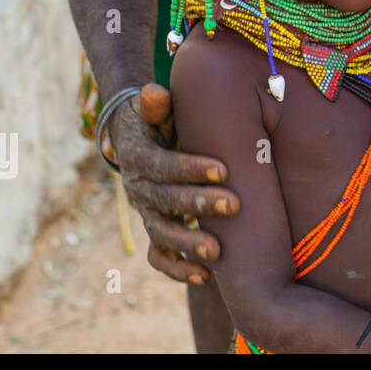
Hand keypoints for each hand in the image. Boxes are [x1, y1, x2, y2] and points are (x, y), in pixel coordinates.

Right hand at [110, 83, 238, 282]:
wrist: (136, 141)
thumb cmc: (157, 121)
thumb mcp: (154, 109)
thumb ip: (156, 104)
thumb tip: (153, 92)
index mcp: (139, 157)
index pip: (163, 166)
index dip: (191, 169)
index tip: (224, 170)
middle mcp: (139, 188)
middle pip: (166, 201)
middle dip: (199, 205)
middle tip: (234, 205)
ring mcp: (147, 212)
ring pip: (161, 233)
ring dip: (188, 244)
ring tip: (218, 252)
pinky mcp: (156, 228)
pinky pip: (159, 256)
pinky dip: (177, 269)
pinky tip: (205, 277)